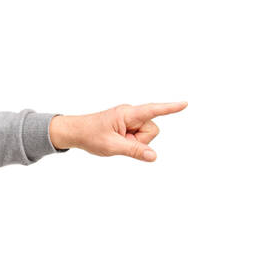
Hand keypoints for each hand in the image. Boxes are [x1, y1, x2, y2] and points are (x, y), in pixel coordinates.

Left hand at [49, 102, 187, 160]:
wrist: (76, 132)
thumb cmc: (91, 135)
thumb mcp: (112, 146)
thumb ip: (134, 151)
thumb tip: (153, 156)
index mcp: (128, 114)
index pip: (153, 110)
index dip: (170, 109)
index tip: (184, 104)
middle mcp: (132, 113)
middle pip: (152, 130)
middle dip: (141, 140)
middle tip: (120, 142)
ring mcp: (130, 119)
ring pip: (147, 135)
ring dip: (135, 142)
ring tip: (117, 141)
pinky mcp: (129, 125)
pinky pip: (139, 136)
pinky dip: (132, 142)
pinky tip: (119, 140)